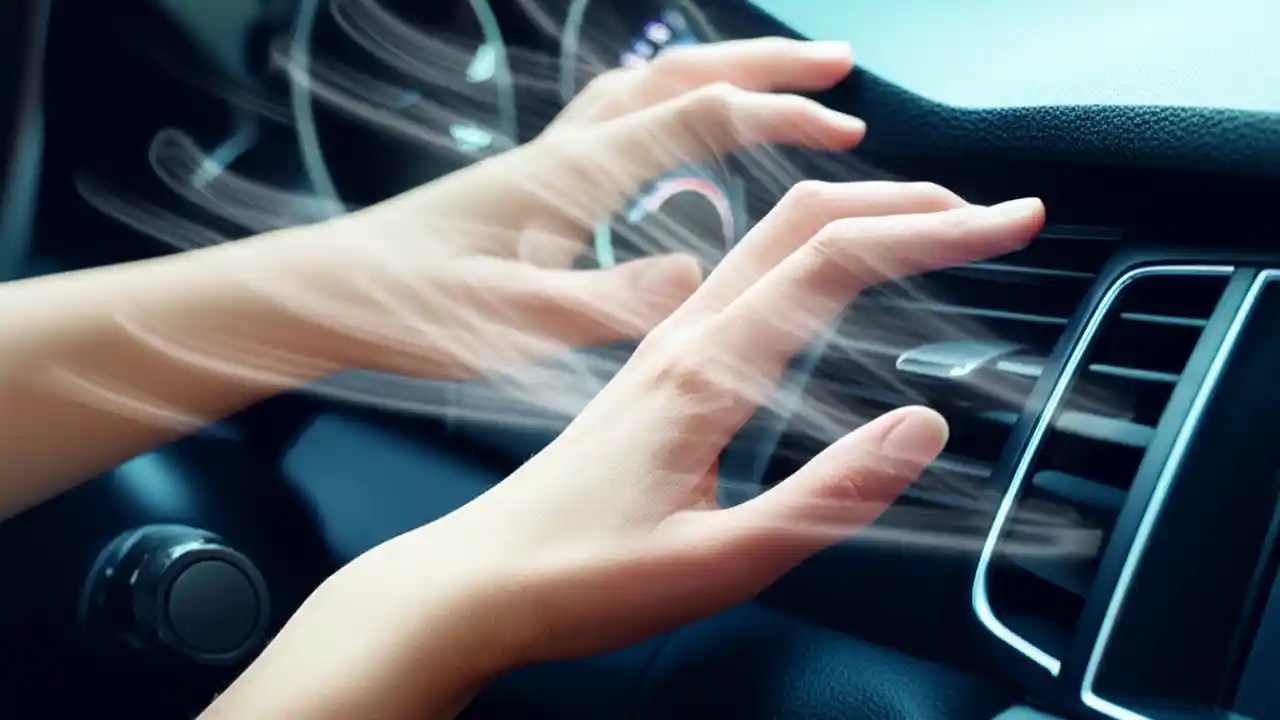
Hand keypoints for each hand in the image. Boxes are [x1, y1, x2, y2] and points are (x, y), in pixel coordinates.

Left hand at [205, 183, 1044, 718]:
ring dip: (853, 216)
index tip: (1007, 224)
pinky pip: (739, 274)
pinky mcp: (652, 365)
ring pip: (766, 239)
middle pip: (800, 222)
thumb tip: (921, 428)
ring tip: (924, 228)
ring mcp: (662, 343)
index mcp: (705, 371)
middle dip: (903, 202)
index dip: (931, 231)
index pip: (834, 261)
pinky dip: (804, 250)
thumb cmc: (583, 578)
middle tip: (987, 216)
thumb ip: (829, 496)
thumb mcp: (722, 562)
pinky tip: (821, 277)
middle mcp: (682, 336)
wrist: (479, 579)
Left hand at [259, 38, 864, 378]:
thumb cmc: (404, 310)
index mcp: (569, 177)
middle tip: (835, 71)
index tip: (843, 126)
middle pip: (680, 76)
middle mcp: (563, 151)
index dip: (776, 115)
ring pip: (647, 84)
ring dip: (719, 75)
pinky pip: (616, 114)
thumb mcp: (507, 322)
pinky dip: (669, 103)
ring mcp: (545, 158)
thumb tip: (694, 274)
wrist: (322, 293)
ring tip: (774, 86)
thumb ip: (600, 301)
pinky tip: (679, 138)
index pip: (695, 119)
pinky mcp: (529, 179)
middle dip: (765, 67)